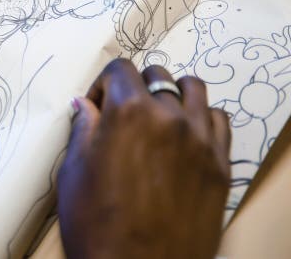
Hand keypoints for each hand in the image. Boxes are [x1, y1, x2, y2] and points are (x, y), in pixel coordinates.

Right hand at [58, 59, 230, 258]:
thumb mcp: (74, 172)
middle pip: (157, 76)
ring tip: (157, 119)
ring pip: (193, 89)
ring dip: (172, 95)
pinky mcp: (220, 164)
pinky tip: (183, 136)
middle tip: (122, 115)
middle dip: (135, 88)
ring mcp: (200, 140)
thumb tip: (84, 105)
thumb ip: (82, 128)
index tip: (97, 106)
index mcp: (129, 113)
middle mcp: (169, 118)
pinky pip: (218, 120)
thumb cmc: (97, 226)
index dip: (103, 84)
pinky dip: (200, 118)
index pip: (120, 69)